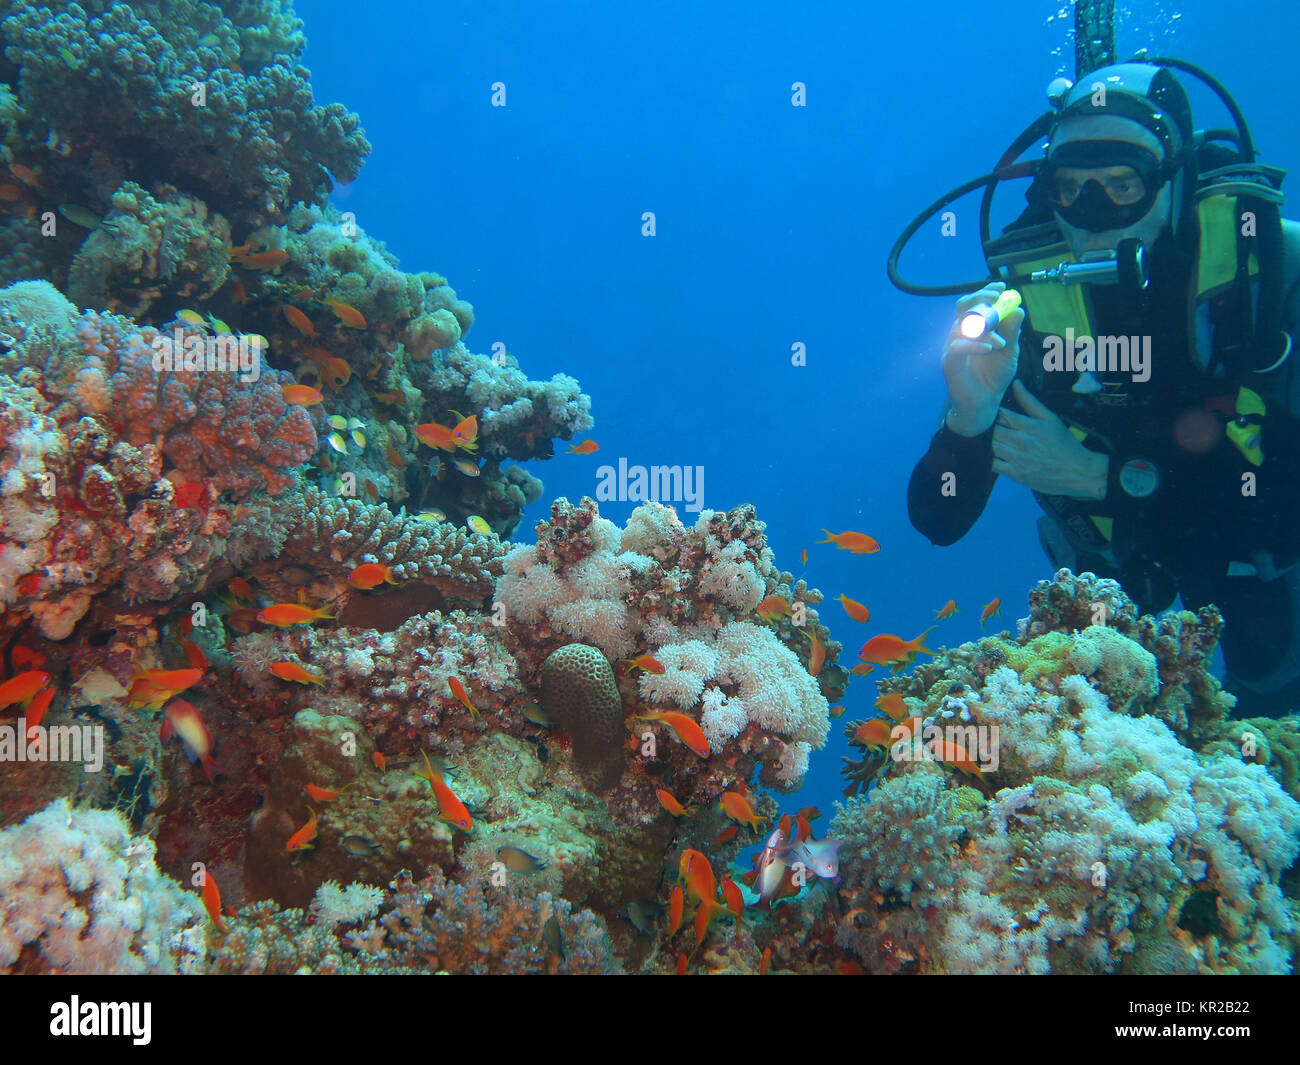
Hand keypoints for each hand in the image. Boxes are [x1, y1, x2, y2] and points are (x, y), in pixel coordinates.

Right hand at [942, 282, 1023, 435]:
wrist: (984, 403)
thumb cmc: (994, 376)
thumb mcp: (1010, 352)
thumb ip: (1012, 332)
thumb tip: (1018, 310)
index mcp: (976, 328)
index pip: (977, 303)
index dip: (987, 292)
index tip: (1001, 287)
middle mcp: (962, 333)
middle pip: (964, 307)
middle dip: (979, 299)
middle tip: (995, 299)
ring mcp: (953, 346)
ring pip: (963, 325)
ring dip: (984, 329)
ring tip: (1001, 343)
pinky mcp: (949, 361)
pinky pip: (958, 347)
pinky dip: (974, 345)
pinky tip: (989, 349)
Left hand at [992, 381, 1107, 498]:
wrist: (1077, 471)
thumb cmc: (1064, 443)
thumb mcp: (1050, 418)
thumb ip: (1030, 401)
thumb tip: (1015, 383)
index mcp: (1030, 426)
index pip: (1001, 415)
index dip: (994, 414)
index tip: (995, 415)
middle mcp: (1022, 442)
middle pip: (993, 431)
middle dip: (990, 429)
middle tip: (993, 429)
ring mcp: (1018, 459)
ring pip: (992, 447)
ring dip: (990, 444)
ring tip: (995, 442)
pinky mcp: (1016, 474)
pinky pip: (994, 465)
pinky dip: (991, 460)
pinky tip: (996, 457)